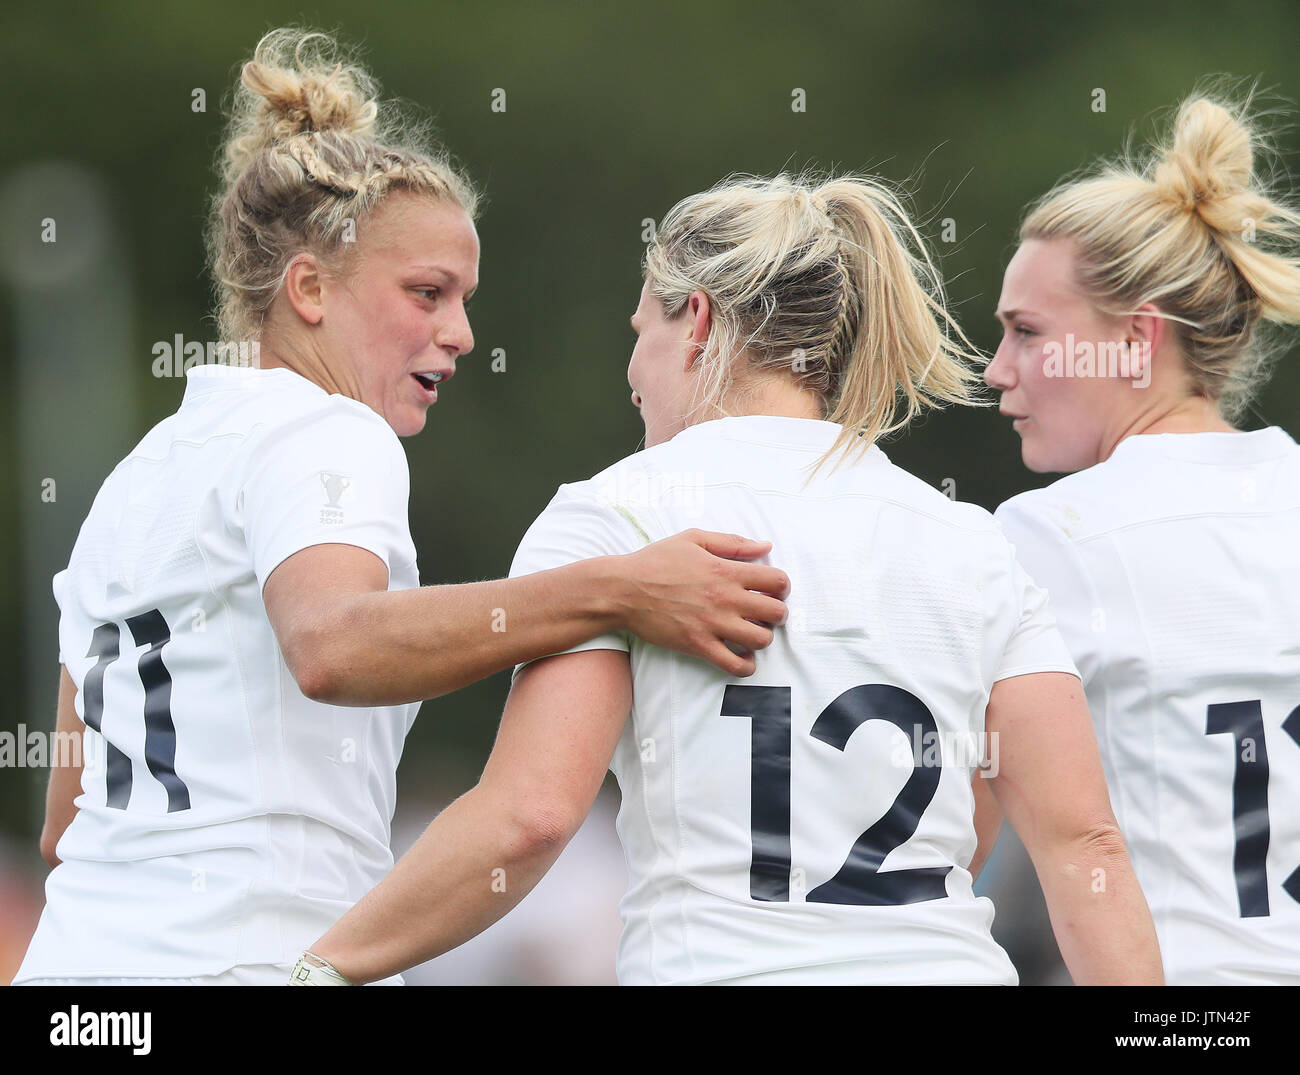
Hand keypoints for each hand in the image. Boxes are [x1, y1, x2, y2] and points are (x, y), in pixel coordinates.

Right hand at [615, 529, 789, 676]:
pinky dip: (746, 665)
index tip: (774, 590)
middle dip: (777, 613)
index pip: (777, 581)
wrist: (623, 590)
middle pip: (777, 613)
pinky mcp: (699, 646)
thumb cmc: (655, 562)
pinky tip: (741, 655)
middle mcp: (725, 598)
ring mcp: (713, 625)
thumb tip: (764, 546)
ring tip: (751, 632)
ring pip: (762, 639)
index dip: (782, 586)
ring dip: (762, 637)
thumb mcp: (693, 539)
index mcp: (726, 570)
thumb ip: (732, 542)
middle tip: (765, 613)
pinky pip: (735, 665)